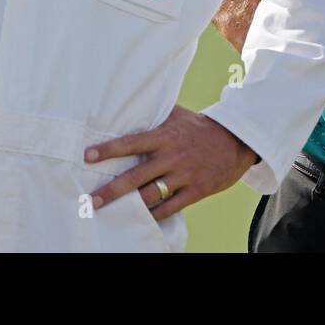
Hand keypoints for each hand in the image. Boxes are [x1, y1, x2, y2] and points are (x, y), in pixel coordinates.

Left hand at [84, 105, 258, 220]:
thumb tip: (128, 103)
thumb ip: (155, 114)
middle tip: (91, 199)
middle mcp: (172, 156)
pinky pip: (171, 207)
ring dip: (129, 205)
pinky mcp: (196, 191)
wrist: (236, 141)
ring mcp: (184, 175)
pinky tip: (139, 220)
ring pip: (152, 194)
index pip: (131, 143)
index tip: (88, 156)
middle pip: (136, 175)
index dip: (109, 149)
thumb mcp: (178, 115)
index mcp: (165, 137)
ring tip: (109, 213)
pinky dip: (155, 215)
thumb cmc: (200, 127)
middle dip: (112, 189)